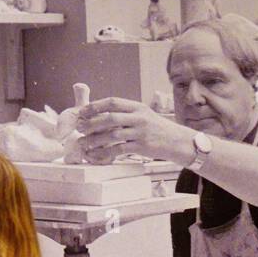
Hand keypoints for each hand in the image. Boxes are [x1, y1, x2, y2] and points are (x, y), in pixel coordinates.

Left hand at [77, 97, 194, 165]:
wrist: (178, 142)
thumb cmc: (158, 130)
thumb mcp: (144, 115)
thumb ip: (126, 114)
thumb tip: (102, 116)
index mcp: (137, 107)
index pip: (113, 102)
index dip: (95, 106)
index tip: (82, 112)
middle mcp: (139, 117)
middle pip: (110, 117)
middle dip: (92, 123)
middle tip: (80, 128)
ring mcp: (141, 132)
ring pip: (112, 134)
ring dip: (95, 139)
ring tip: (84, 143)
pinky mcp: (142, 146)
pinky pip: (119, 149)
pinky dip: (105, 152)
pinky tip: (97, 154)